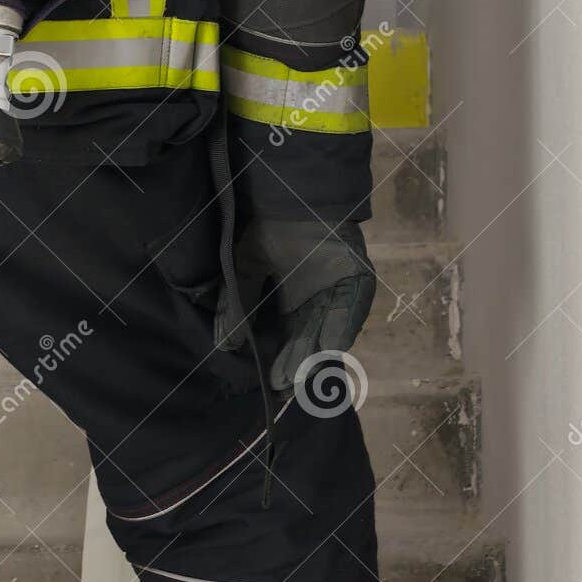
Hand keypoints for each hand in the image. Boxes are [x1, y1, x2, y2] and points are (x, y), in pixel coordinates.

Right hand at [215, 219, 375, 391]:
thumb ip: (236, 306)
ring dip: (317, 353)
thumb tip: (225, 345)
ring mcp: (338, 293)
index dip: (278, 362)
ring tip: (302, 375)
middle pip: (308, 341)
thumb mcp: (243, 271)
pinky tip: (330, 347)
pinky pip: (351, 308)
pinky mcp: (356, 279)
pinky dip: (341, 327)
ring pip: (329, 330)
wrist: (290, 196)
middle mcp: (316, 304)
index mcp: (290, 305)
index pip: (286, 341)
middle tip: (284, 385)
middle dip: (295, 364)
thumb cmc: (267, 231)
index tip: (270, 385)